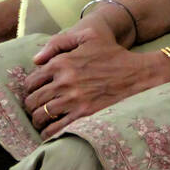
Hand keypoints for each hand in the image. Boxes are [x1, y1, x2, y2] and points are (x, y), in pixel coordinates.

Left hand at [23, 25, 169, 139]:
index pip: (31, 82)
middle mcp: (64, 81)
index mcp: (61, 62)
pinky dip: (48, 133)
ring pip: (41, 116)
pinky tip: (51, 131)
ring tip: (43, 122)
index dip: (30, 90)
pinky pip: (56, 130)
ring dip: (38, 121)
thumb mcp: (89, 36)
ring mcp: (74, 100)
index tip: (37, 94)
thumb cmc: (113, 54)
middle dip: (32, 107)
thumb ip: (59, 42)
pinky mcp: (84, 115)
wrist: (139, 74)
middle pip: (33, 101)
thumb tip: (36, 60)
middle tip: (37, 110)